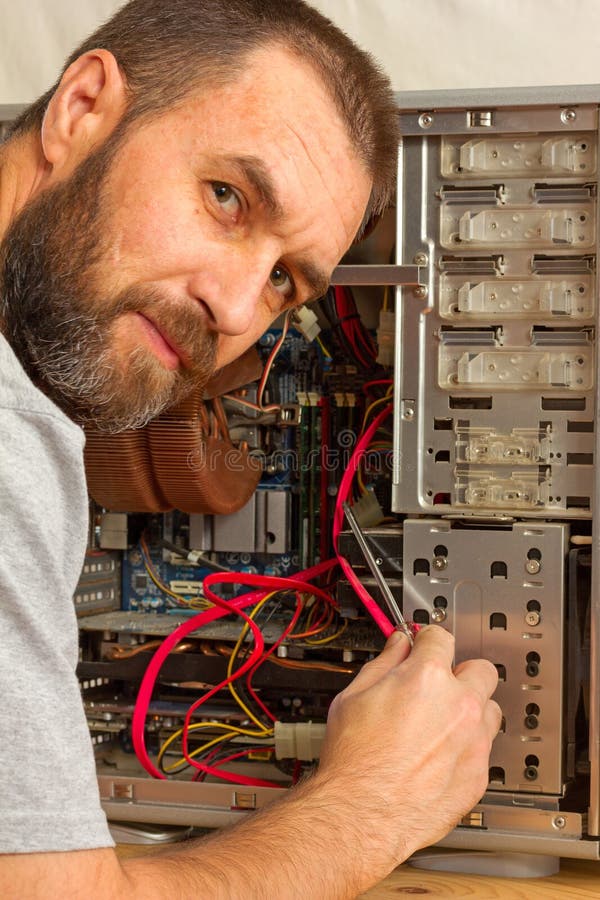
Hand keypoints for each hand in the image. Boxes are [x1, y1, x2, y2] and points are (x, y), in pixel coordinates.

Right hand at [315, 626, 501, 873]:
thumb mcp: (354, 695)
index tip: (425, 646)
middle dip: (460, 672)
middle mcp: (459, 705)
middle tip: (439, 685)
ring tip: (441, 724)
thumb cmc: (355, 760)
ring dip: (470, 711)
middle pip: (481, 669)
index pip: (442, 638)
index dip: (428, 640)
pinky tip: (439, 757)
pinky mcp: (479, 775)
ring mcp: (474, 741)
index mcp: (428, 678)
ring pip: (489, 710)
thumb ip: (384, 663)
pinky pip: (484, 749)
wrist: (362, 813)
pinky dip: (466, 748)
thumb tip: (398, 646)